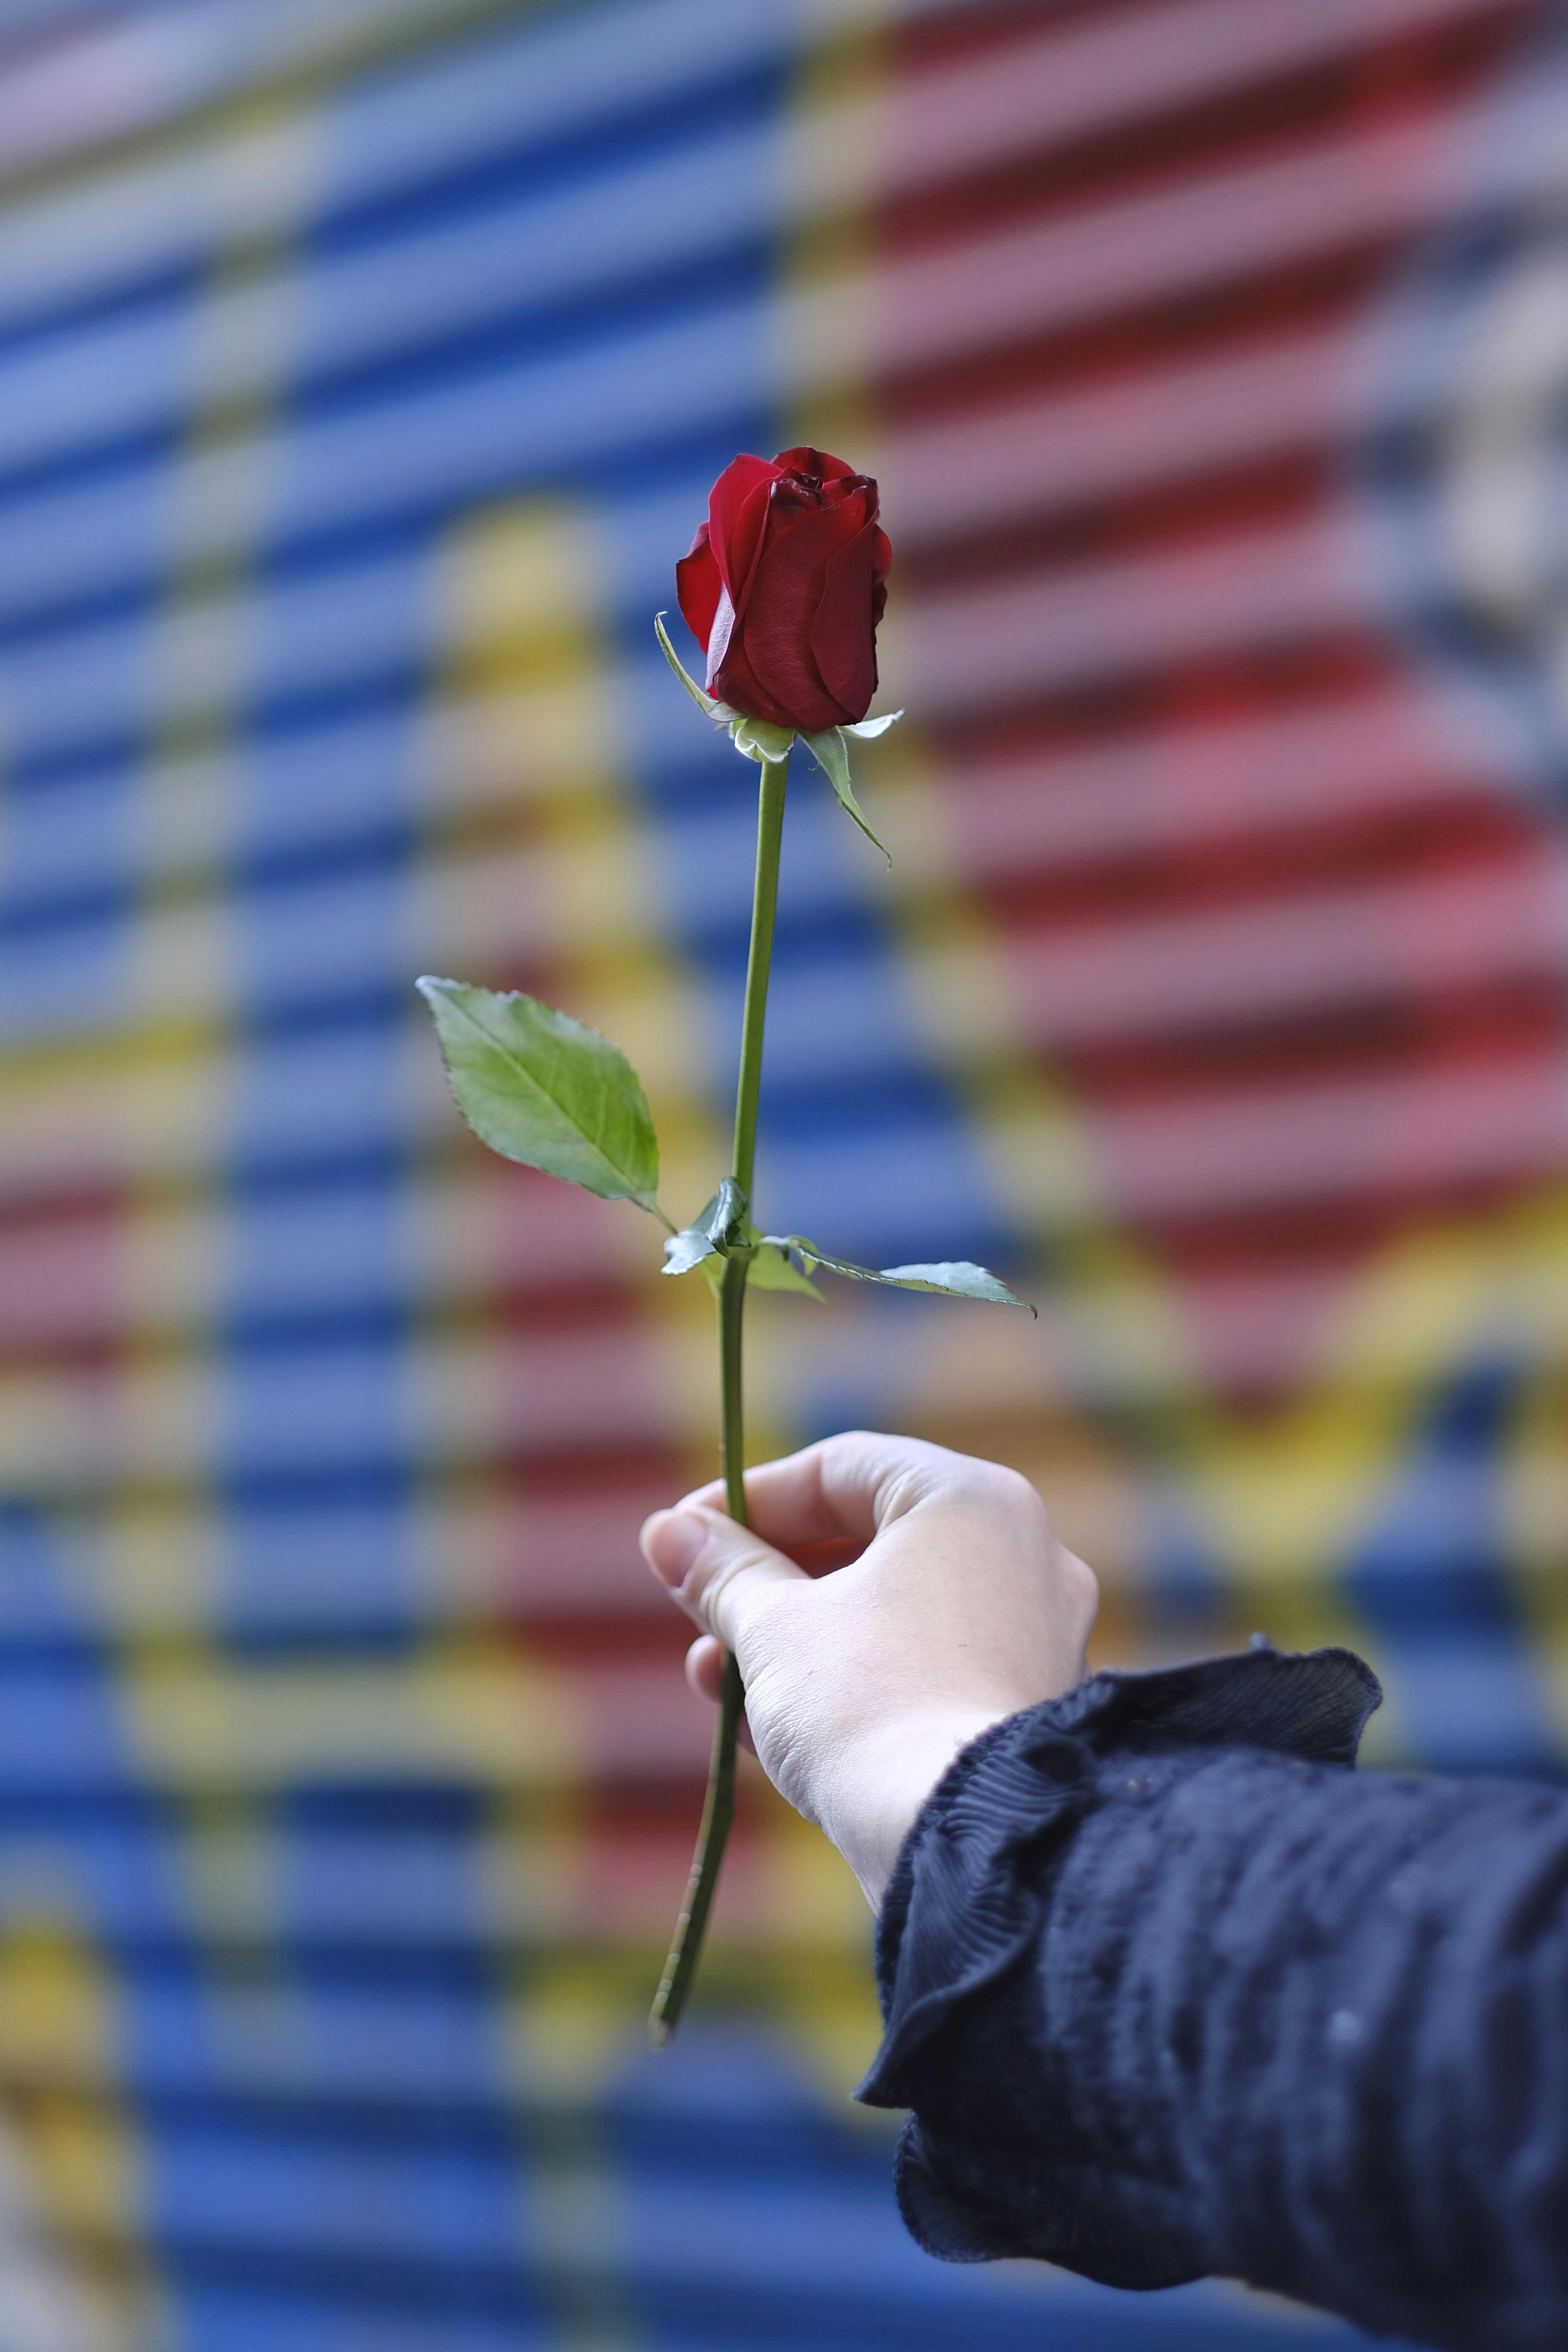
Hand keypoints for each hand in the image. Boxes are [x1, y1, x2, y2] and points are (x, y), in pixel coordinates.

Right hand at [639, 1431, 1097, 1908]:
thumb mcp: (775, 1628)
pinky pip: (918, 1672)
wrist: (961, 1847)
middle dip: (767, 1577)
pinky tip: (759, 1724)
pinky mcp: (1016, 1711)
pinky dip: (846, 1684)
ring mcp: (1028, 1637)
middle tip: (695, 1607)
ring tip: (709, 1673)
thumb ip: (722, 1572)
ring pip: (889, 1614)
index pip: (842, 1467)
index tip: (681, 1536)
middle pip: (867, 1540)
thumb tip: (668, 1533)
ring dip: (793, 1637)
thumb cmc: (866, 1706)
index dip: (750, 1498)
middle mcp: (1021, 1554)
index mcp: (972, 1501)